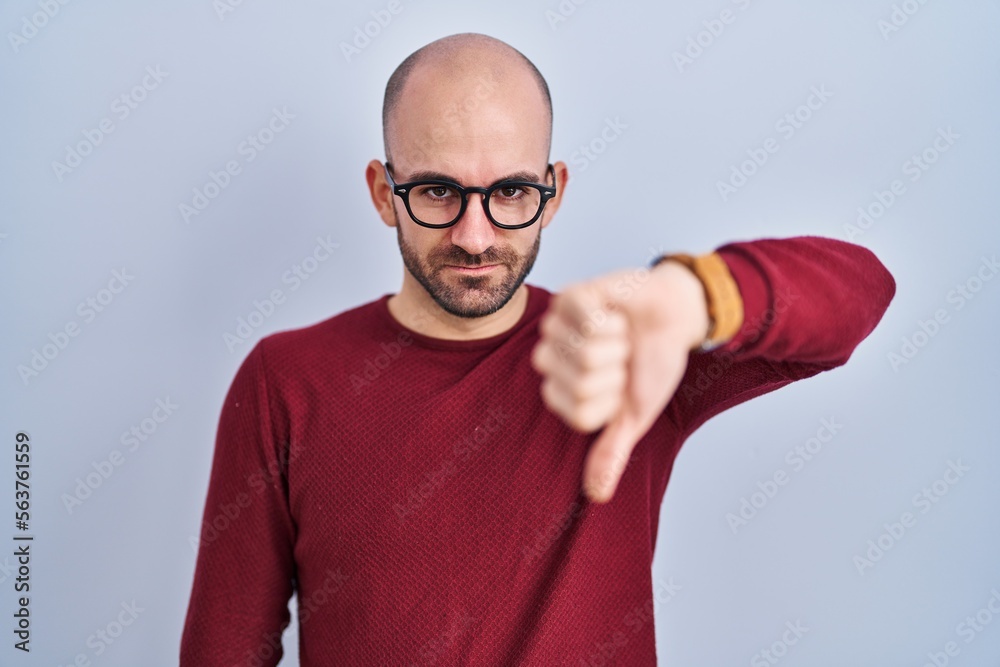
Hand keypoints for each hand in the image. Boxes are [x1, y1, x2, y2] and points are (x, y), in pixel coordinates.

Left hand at [530, 260, 710, 502]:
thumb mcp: (635, 414)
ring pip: (582, 352)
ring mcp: (556, 329)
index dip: (612, 401)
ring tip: (620, 334)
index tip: (623, 386)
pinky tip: (613, 312)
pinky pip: (584, 318)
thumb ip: (611, 450)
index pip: (579, 414)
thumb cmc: (652, 364)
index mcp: (563, 394)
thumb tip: (596, 496)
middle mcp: (553, 362)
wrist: (674, 316)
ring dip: (615, 343)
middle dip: (616, 371)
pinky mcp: (567, 299)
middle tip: (623, 356)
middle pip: (580, 383)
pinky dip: (611, 318)